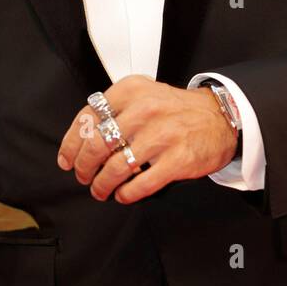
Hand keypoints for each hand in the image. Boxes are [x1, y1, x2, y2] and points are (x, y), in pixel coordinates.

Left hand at [56, 75, 237, 203]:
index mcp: (131, 91)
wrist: (219, 117)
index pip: (87, 118)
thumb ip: (114, 109)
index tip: (67, 159)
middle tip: (83, 177)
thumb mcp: (143, 94)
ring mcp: (162, 135)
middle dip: (84, 168)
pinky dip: (126, 194)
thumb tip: (81, 138)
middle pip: (97, 145)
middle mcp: (144, 110)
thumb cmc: (175, 109)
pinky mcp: (177, 159)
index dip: (71, 144)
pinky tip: (123, 194)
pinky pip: (141, 184)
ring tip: (101, 190)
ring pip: (116, 167)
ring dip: (102, 185)